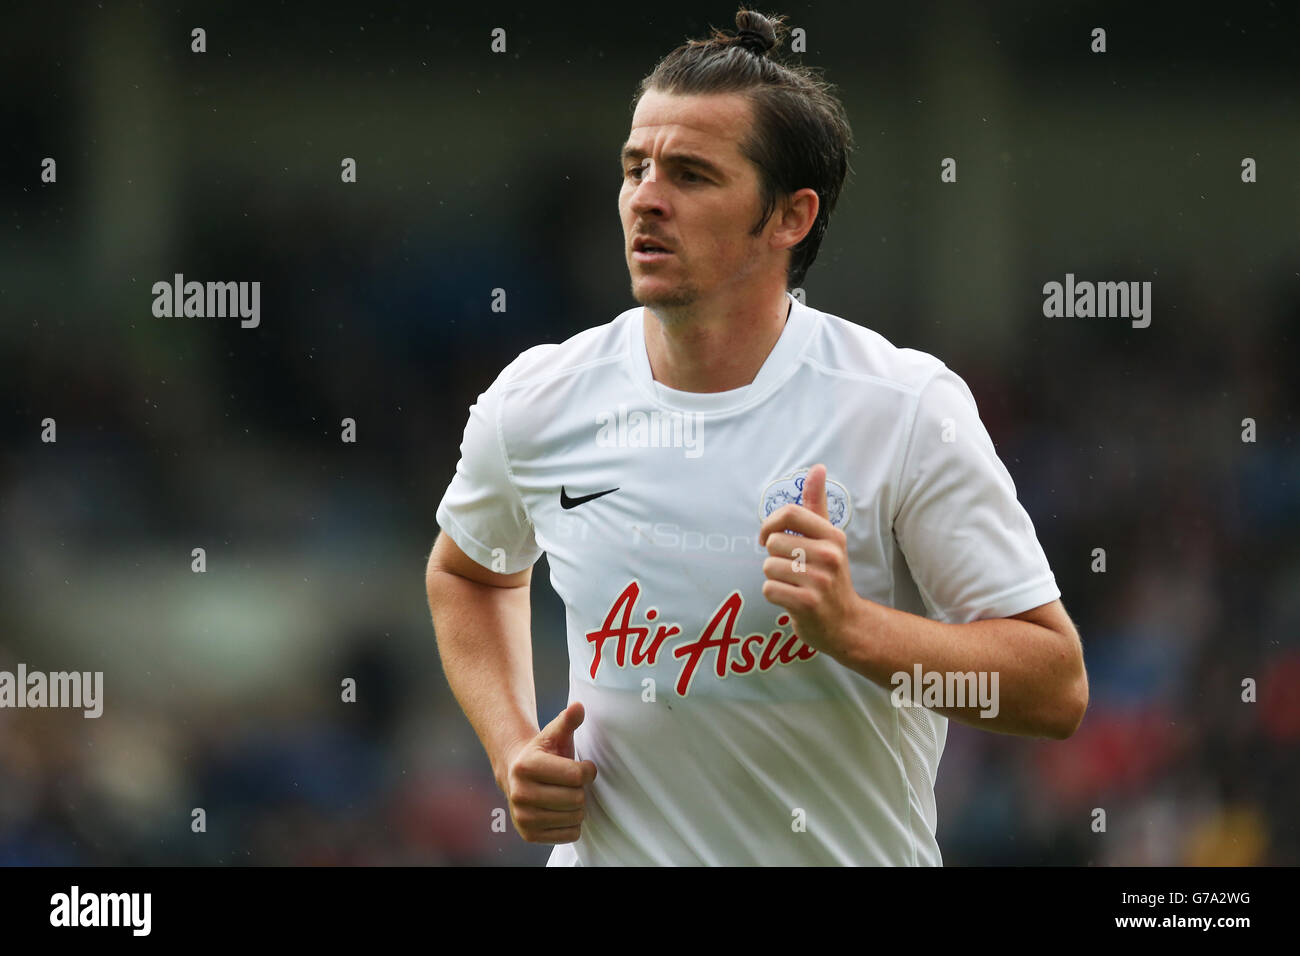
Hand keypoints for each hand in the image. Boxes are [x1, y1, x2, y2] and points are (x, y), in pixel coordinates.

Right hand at [497, 701, 597, 844]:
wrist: (516, 775)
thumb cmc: (543, 753)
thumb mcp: (554, 734)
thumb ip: (568, 720)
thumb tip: (579, 707)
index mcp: (526, 766)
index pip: (577, 776)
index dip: (587, 770)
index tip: (582, 767)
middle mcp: (520, 793)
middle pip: (577, 799)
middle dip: (581, 789)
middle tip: (572, 783)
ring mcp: (523, 817)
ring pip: (575, 818)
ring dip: (578, 807)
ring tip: (566, 795)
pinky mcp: (528, 835)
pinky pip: (570, 835)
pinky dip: (572, 824)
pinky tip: (562, 810)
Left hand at [758, 463, 859, 659]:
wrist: (846, 623)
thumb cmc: (830, 575)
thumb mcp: (829, 538)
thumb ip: (818, 504)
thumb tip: (818, 467)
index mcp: (832, 535)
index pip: (789, 513)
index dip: (769, 524)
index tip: (769, 537)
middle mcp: (829, 555)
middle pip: (772, 542)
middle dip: (774, 558)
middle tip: (794, 570)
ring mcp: (819, 580)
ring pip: (768, 567)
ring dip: (774, 578)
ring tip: (794, 585)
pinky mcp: (807, 603)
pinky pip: (769, 589)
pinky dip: (774, 596)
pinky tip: (792, 600)